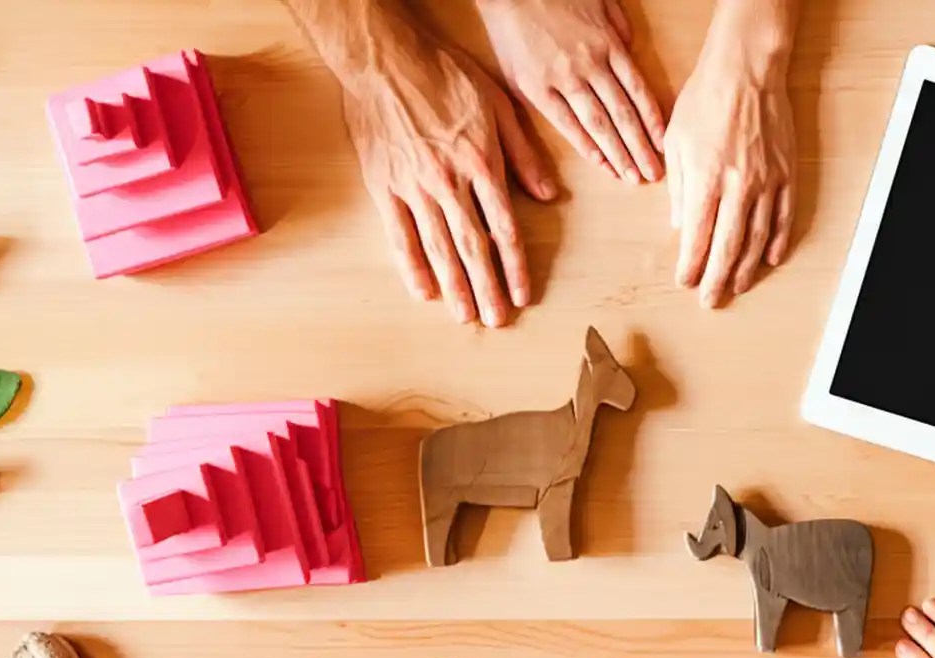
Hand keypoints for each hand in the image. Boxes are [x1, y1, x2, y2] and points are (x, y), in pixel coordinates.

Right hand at [338, 7, 556, 326]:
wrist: (385, 60)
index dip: (515, 266)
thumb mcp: (499, 104)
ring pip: (438, 247)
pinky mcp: (384, 186)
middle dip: (487, 287)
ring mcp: (414, 187)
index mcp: (482, 163)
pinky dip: (411, 265)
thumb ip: (524, 153)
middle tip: (497, 320)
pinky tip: (423, 290)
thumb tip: (550, 194)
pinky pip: (400, 234)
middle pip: (473, 246)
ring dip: (454, 285)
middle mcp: (450, 182)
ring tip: (465, 316)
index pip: (504, 227)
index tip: (523, 295)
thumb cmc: (444, 74)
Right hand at [478, 0, 664, 182]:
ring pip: (599, 123)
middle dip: (641, 147)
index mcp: (608, 44)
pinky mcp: (536, 88)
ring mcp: (564, 78)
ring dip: (618, 153)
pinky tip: (600, 162)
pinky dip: (585, 144)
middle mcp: (591, 65)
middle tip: (654, 174)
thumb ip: (618, 25)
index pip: (638, 91)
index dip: (653, 121)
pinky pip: (565, 122)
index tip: (664, 145)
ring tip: (632, 177)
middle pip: (624, 114)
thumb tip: (630, 47)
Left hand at [664, 0, 796, 306]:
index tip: (685, 282)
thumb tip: (681, 226)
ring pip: (757, 238)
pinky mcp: (786, 174)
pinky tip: (771, 259)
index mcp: (705, 180)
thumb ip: (678, 188)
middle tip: (711, 301)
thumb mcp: (675, 143)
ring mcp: (766, 182)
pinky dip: (778, 241)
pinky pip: (784, 217)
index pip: (696, 237)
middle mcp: (737, 187)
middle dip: (717, 280)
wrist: (746, 71)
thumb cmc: (705, 101)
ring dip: (746, 268)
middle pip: (727, 247)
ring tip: (737, 287)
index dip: (690, 266)